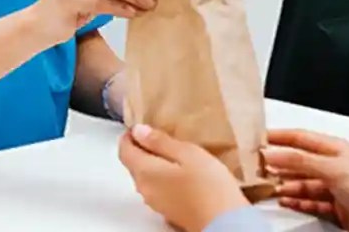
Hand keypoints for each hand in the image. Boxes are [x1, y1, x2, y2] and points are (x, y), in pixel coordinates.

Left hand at [118, 124, 248, 231]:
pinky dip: (161, 176)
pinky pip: (157, 188)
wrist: (224, 222)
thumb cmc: (208, 185)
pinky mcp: (167, 211)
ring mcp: (154, 202)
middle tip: (158, 135)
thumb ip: (160, 141)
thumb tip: (138, 131)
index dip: (129, 136)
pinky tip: (180, 172)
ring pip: (145, 177)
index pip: (124, 150)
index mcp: (144, 171)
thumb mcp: (187, 153)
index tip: (141, 126)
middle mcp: (144, 189)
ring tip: (172, 152)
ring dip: (152, 163)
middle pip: (133, 164)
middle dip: (141, 148)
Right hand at [263, 129, 348, 231]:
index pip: (300, 138)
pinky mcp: (335, 207)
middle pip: (299, 162)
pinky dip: (297, 201)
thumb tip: (273, 153)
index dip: (279, 136)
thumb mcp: (332, 167)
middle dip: (279, 164)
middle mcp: (333, 165)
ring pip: (302, 183)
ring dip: (285, 184)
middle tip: (257, 166)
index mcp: (334, 148)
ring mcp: (334, 186)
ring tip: (267, 186)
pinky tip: (285, 201)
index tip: (259, 138)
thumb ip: (300, 160)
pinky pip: (310, 201)